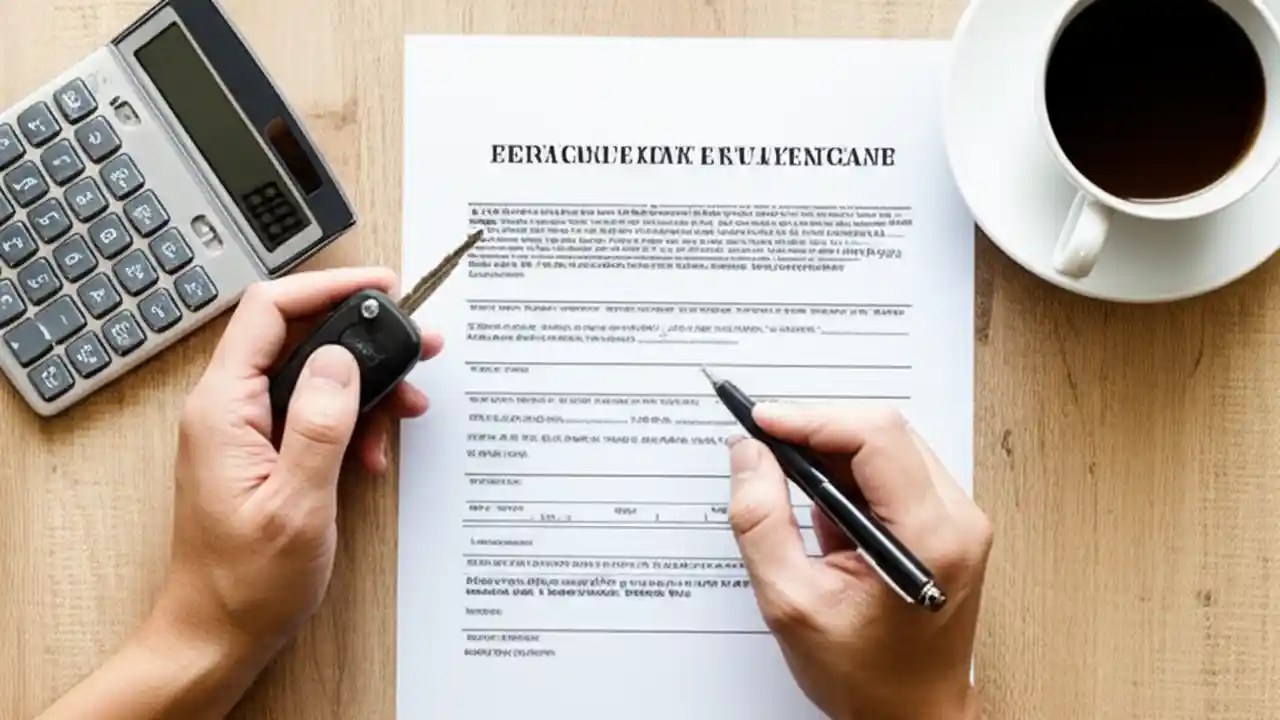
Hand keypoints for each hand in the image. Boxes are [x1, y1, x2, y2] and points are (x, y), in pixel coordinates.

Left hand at [38, 268, 442, 719]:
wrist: (219, 633)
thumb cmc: (246, 581)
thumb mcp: (296, 503)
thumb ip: (319, 424)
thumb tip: (341, 357)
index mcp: (224, 408)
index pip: (271, 311)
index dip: (329, 286)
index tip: (383, 288)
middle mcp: (230, 408)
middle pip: (300, 337)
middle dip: (365, 337)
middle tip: (420, 345)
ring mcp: (247, 429)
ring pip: (316, 376)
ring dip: (366, 386)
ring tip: (409, 405)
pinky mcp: (265, 451)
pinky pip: (315, 413)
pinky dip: (353, 423)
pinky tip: (372, 454)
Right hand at [727, 404, 991, 719]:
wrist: (911, 715)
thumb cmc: (865, 677)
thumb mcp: (791, 603)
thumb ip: (762, 522)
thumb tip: (748, 456)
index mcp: (930, 538)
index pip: (875, 437)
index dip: (811, 419)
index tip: (762, 422)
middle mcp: (957, 520)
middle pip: (884, 432)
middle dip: (818, 431)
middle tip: (765, 447)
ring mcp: (957, 520)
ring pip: (888, 445)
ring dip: (833, 454)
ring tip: (793, 491)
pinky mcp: (946, 524)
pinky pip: (894, 471)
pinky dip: (851, 476)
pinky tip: (825, 514)